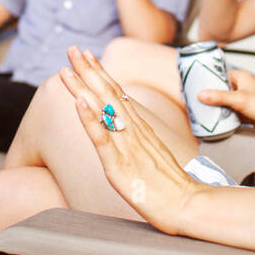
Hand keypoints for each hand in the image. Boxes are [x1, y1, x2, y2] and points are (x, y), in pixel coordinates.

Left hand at [59, 46, 202, 234]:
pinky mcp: (118, 166)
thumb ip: (144, 141)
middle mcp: (133, 132)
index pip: (118, 95)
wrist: (188, 205)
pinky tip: (79, 103)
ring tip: (66, 69)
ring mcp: (126, 146)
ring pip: (101, 110)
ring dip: (82, 87)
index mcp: (141, 129)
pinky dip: (89, 119)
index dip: (101, 74)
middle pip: (108, 94)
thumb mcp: (155, 157)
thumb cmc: (173, 188)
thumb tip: (133, 131)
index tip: (88, 56)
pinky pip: (102, 139)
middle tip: (72, 48)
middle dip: (87, 70)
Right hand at [197, 68, 254, 138]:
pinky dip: (221, 116)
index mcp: (241, 78)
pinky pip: (228, 114)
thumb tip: (201, 95)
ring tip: (200, 109)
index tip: (194, 81)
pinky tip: (212, 120)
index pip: (220, 73)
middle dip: (208, 94)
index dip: (207, 77)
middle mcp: (241, 88)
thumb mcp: (240, 99)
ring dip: (214, 107)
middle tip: (194, 98)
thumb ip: (220, 97)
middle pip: (219, 89)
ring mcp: (242, 101)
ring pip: (223, 102)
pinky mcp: (244, 114)